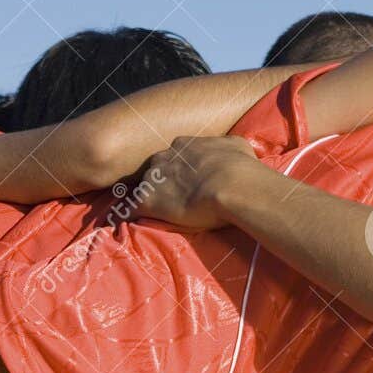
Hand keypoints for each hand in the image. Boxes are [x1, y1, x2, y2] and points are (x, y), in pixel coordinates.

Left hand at [134, 136, 263, 230]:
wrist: (234, 186)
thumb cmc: (241, 167)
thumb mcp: (237, 145)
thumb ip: (226, 147)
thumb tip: (232, 151)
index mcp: (183, 145)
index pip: (173, 158)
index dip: (179, 172)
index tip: (187, 184)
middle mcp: (164, 157)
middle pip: (156, 172)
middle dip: (162, 185)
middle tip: (175, 201)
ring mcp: (153, 179)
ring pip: (144, 189)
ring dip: (151, 201)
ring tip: (158, 218)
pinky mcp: (147, 200)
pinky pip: (131, 209)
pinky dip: (132, 217)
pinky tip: (132, 227)